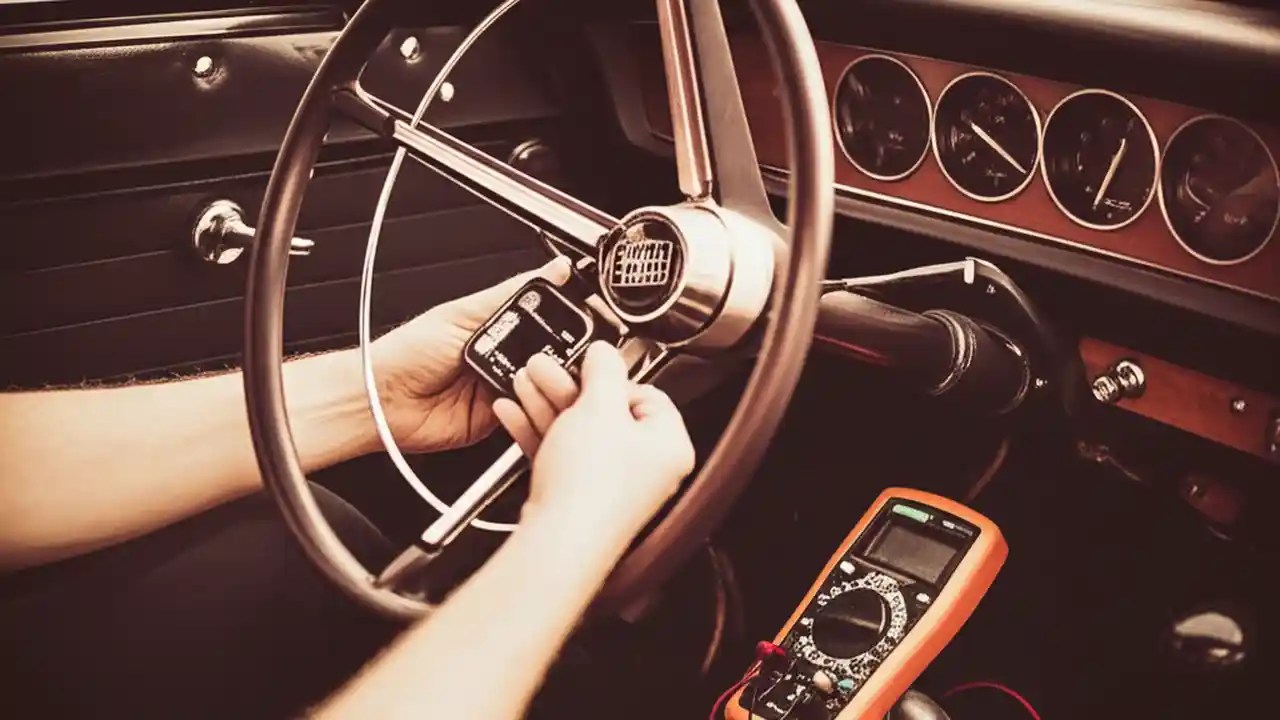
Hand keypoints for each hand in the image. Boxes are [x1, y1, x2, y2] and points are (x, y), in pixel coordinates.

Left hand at [369, 256, 571, 453]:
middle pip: (550, 361)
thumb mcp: (463, 312)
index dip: (563, 328)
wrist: (381, 399)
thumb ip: (511, 294)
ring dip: (539, 386)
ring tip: (521, 377)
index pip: (546, 327)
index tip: (578, 327)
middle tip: (546, 356)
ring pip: (543, 391)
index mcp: (499, 330)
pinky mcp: (499, 422)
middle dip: (553, 360)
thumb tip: (555, 269)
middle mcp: (503, 360)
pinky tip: (513, 400)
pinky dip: (526, 411)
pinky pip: (527, 417)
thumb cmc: (407, 353)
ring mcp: (502, 392)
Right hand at [492, 343, 694, 539]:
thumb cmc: (591, 485)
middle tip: (546, 369)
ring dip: (549, 404)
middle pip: (608, 413)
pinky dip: (539, 432)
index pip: (648, 395)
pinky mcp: (579, 496)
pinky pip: (561, 454)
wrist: (559, 540)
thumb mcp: (599, 407)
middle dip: (570, 388)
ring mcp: (610, 484)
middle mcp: (645, 468)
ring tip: (525, 383)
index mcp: (668, 445)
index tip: (587, 367)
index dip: (613, 378)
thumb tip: (605, 352)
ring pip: (580, 432)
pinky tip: (515, 414)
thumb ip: (603, 371)